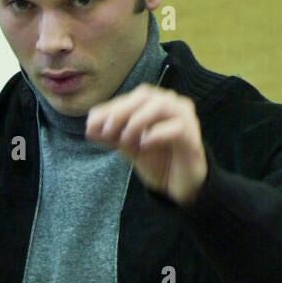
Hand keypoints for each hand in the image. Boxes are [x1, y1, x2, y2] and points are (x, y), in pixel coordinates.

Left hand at [85, 84, 207, 204]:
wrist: (178, 186)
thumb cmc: (156, 161)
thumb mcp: (128, 147)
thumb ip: (112, 135)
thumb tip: (89, 126)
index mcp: (154, 104)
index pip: (129, 98)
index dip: (108, 110)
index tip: (90, 127)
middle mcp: (171, 104)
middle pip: (144, 96)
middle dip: (120, 112)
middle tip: (106, 132)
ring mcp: (184, 118)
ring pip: (161, 105)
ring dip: (137, 121)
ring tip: (124, 139)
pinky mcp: (192, 137)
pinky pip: (176, 127)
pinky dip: (156, 134)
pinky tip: (144, 144)